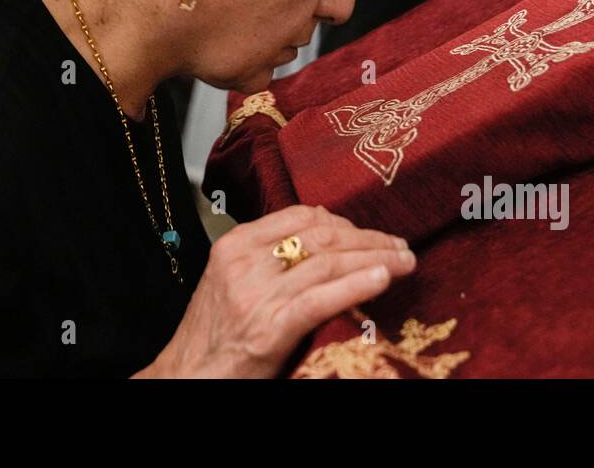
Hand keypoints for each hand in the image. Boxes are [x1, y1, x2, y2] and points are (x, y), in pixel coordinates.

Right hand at [139, 204, 415, 377]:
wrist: (188, 375)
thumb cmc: (213, 333)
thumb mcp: (231, 280)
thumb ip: (267, 256)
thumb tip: (322, 235)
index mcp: (236, 244)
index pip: (301, 217)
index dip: (344, 221)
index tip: (369, 232)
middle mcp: (246, 263)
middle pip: (321, 236)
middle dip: (368, 239)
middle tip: (400, 245)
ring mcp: (259, 295)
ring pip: (329, 263)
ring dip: (376, 258)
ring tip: (405, 261)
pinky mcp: (271, 329)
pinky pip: (322, 298)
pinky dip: (357, 284)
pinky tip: (383, 278)